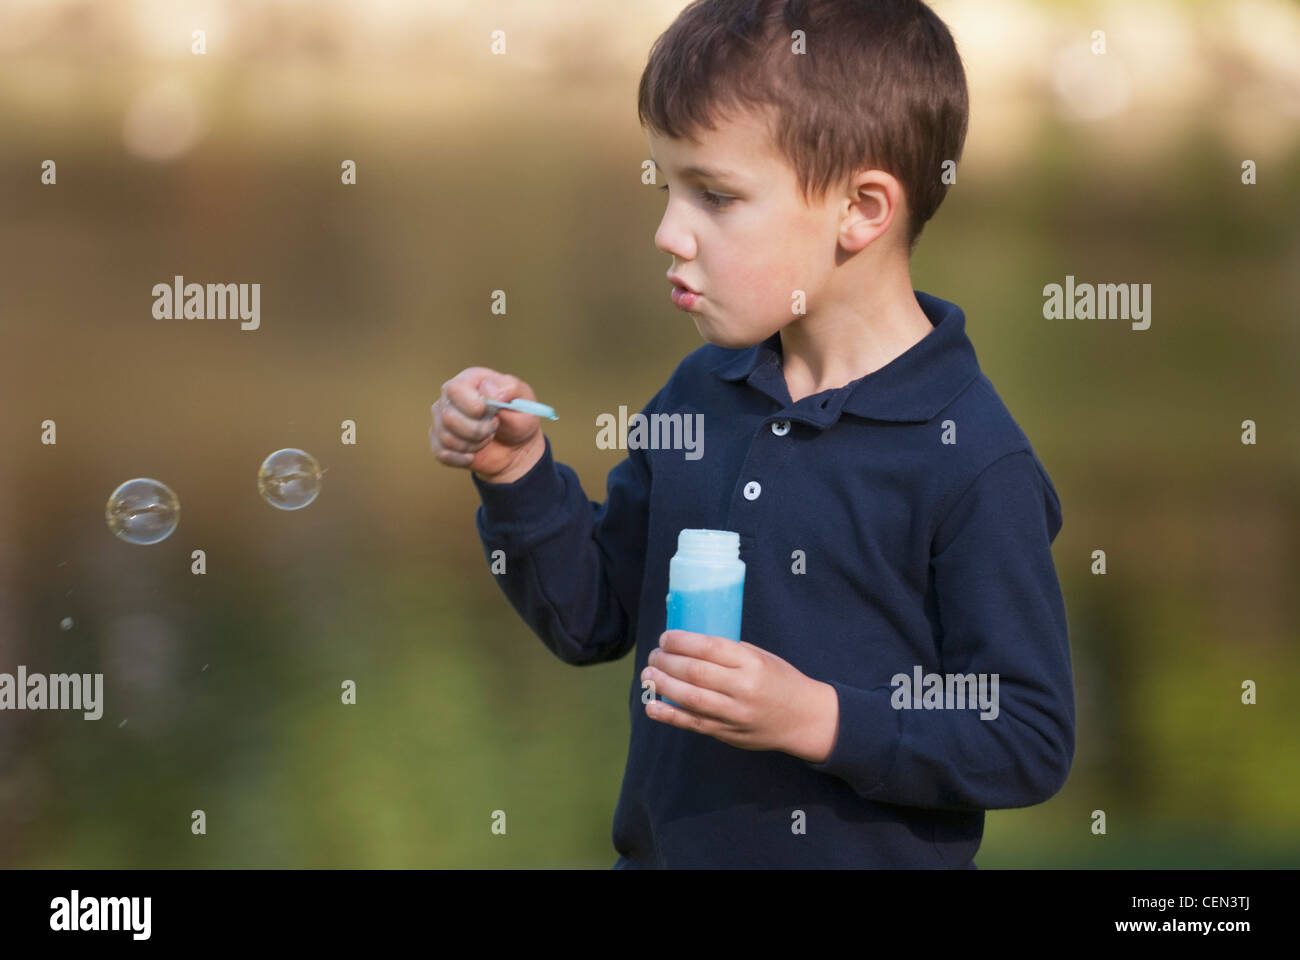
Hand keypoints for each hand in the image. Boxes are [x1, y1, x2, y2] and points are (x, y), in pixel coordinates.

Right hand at [430, 366, 544, 481]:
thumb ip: (510, 388)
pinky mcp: (439, 442)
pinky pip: (443, 454)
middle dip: (477, 430)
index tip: (494, 415)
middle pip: (449, 417)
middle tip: (494, 428)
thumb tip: (489, 391)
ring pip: (446, 438)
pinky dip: (463, 458)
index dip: (474, 406)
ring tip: (487, 438)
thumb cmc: (519, 418)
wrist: (516, 447)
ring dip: (474, 444)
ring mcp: (442, 420)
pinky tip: (475, 454)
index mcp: (469, 380)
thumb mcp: (525, 399)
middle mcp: (450, 398)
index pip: (455, 389)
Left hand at [640, 629, 839, 762]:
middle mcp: (743, 688)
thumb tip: (686, 644)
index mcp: (752, 663)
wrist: (803, 718)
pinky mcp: (727, 733)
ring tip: (648, 674)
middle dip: (667, 662)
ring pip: (690, 698)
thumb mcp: (760, 656)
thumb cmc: (779, 680)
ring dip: (663, 685)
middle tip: (653, 655)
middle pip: (695, 672)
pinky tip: (651, 706)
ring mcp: (734, 714)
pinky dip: (669, 715)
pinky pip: (693, 723)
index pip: (709, 648)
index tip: (665, 637)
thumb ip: (728, 653)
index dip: (681, 641)